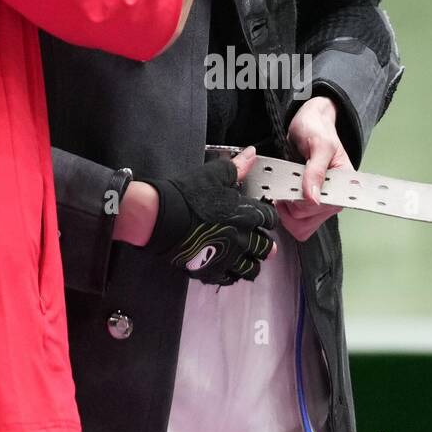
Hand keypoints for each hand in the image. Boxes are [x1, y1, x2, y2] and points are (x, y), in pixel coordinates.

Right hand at [139, 146, 278, 285]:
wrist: (162, 219)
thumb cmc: (188, 195)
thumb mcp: (213, 174)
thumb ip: (236, 166)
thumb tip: (252, 153)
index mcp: (245, 215)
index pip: (269, 219)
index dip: (268, 217)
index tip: (265, 217)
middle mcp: (241, 239)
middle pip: (265, 247)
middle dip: (266, 245)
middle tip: (264, 244)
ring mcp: (227, 258)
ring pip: (251, 268)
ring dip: (253, 263)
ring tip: (250, 260)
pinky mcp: (211, 271)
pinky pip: (229, 279)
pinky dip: (232, 274)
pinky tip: (229, 269)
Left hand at [277, 95, 351, 241]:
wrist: (309, 124)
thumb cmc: (317, 130)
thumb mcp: (318, 145)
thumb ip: (315, 171)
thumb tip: (313, 198)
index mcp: (343, 187)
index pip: (320, 209)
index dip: (300, 203)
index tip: (287, 188)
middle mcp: (332, 199)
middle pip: (306, 222)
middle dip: (288, 207)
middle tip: (279, 187)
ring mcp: (319, 203)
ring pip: (299, 225)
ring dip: (284, 211)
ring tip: (278, 191)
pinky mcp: (306, 203)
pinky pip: (294, 220)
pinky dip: (283, 212)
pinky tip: (279, 195)